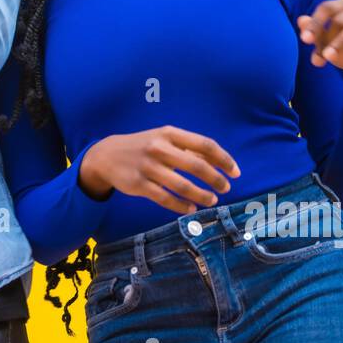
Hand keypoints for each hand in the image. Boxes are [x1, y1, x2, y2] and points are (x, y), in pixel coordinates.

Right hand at [79, 126, 240, 214]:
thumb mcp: (163, 138)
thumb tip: (219, 161)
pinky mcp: (139, 185)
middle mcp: (159, 148)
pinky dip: (182, 206)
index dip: (224, 159)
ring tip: (212, 200)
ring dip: (202, 195)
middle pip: (197, 165)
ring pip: (183, 185)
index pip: (204, 144)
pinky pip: (166, 199)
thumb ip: (188, 147)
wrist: (106, 155)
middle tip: (226, 188)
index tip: (236, 172)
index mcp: (169, 133)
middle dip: (216, 179)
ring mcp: (148, 167)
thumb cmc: (143, 146)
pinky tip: (191, 208)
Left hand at [297, 0, 342, 73]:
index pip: (326, 8)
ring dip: (341, 41)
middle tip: (319, 57)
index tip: (305, 39)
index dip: (315, 23)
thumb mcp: (327, 44)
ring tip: (330, 56)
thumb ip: (315, 33)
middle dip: (326, 39)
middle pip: (339, 18)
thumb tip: (300, 21)